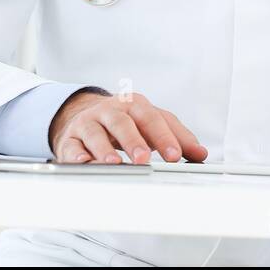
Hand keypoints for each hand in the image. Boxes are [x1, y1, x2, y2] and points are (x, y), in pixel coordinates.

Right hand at [48, 89, 208, 164]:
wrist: (85, 112)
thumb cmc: (126, 121)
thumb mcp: (153, 122)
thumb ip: (178, 137)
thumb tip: (200, 153)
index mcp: (135, 105)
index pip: (152, 118)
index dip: (164, 137)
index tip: (175, 156)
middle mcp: (110, 111)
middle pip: (122, 122)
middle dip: (133, 141)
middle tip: (144, 159)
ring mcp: (88, 124)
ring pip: (94, 133)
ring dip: (103, 149)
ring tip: (114, 164)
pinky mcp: (69, 139)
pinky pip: (70, 146)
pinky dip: (75, 156)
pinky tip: (83, 163)